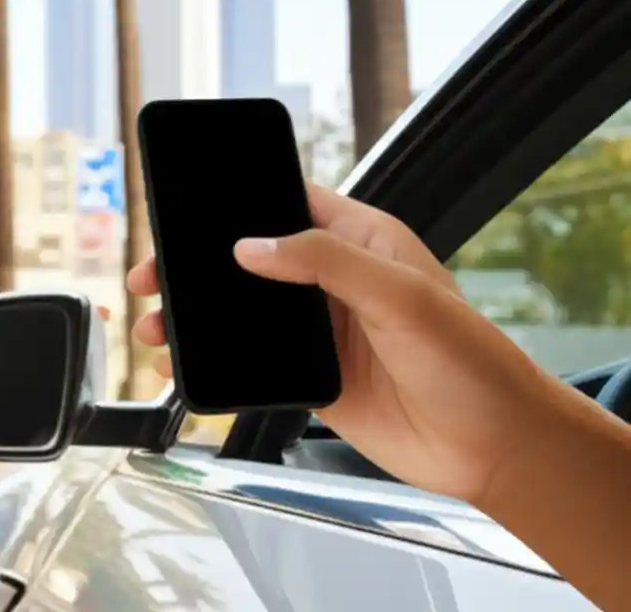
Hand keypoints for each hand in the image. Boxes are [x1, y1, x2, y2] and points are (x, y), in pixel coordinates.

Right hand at [126, 184, 558, 504]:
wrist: (493, 447)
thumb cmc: (472, 361)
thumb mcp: (402, 295)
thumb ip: (326, 262)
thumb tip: (251, 246)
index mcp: (361, 241)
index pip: (288, 202)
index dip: (239, 199)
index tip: (186, 205)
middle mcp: (334, 282)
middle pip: (249, 260)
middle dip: (195, 265)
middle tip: (152, 274)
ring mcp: (319, 333)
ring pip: (240, 314)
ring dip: (195, 318)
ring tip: (154, 325)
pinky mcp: (311, 379)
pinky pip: (249, 364)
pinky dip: (212, 363)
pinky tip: (184, 365)